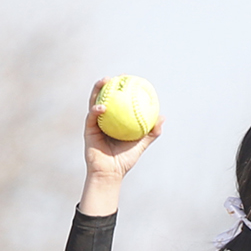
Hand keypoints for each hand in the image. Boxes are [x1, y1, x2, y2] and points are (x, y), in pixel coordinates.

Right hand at [78, 78, 162, 214]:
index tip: (130, 79)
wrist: (110, 174)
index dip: (122, 89)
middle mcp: (104, 119)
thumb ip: (151, 132)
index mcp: (115, 120)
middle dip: (109, 84)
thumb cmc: (124, 160)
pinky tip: (102, 107)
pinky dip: (96, 110)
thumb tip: (162, 117)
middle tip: (116, 76)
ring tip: (104, 81)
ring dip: (98, 90)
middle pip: (105, 97)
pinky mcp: (88, 129)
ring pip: (94, 101)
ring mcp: (95, 122)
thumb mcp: (141, 144)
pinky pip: (91, 116)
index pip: (118, 101)